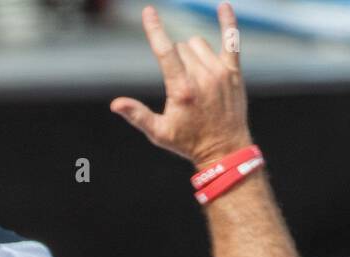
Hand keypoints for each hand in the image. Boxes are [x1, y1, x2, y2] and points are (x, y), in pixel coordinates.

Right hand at [110, 3, 250, 168]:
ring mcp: (220, 72)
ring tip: (193, 77)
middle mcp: (202, 77)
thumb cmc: (188, 142)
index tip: (148, 11)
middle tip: (178, 85)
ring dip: (191, 53)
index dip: (155, 30)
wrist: (224, 149)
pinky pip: (232, 39)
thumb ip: (137, 115)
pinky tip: (224, 6)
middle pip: (180, 49)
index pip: (165, 52)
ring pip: (198, 44)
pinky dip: (228, 22)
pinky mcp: (234, 71)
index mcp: (182, 90)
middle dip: (174, 59)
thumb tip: (115, 104)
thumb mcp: (158, 133)